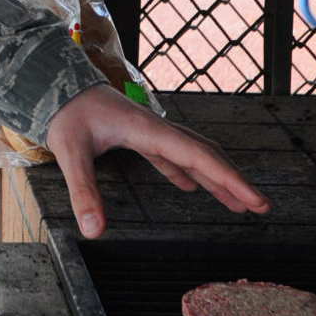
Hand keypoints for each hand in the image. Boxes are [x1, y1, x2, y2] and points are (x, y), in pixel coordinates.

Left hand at [42, 84, 270, 238]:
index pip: (197, 156)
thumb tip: (94, 230)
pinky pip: (172, 155)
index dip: (228, 179)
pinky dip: (188, 172)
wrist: (55, 85)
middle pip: (206, 155)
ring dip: (217, 178)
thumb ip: (83, 191)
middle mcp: (156, 128)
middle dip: (234, 181)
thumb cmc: (65, 113)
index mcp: (148, 130)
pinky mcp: (140, 136)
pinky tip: (192, 186)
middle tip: (260, 207)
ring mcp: (150, 131)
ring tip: (239, 202)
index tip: (254, 199)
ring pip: (193, 155)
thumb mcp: (70, 153)